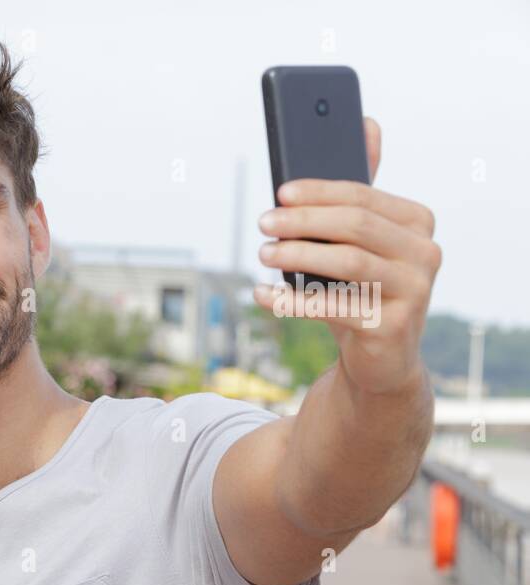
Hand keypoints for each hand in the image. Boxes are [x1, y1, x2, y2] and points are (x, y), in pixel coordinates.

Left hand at [253, 117, 441, 395]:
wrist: (379, 358)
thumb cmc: (361, 290)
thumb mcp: (360, 242)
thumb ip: (361, 192)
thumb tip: (368, 124)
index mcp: (417, 222)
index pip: (363, 197)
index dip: (318, 192)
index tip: (279, 192)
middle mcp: (425, 252)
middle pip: (355, 226)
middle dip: (304, 221)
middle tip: (264, 222)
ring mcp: (415, 290)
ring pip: (348, 263)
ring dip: (297, 255)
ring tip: (263, 254)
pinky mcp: (394, 326)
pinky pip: (335, 306)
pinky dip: (292, 300)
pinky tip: (262, 295)